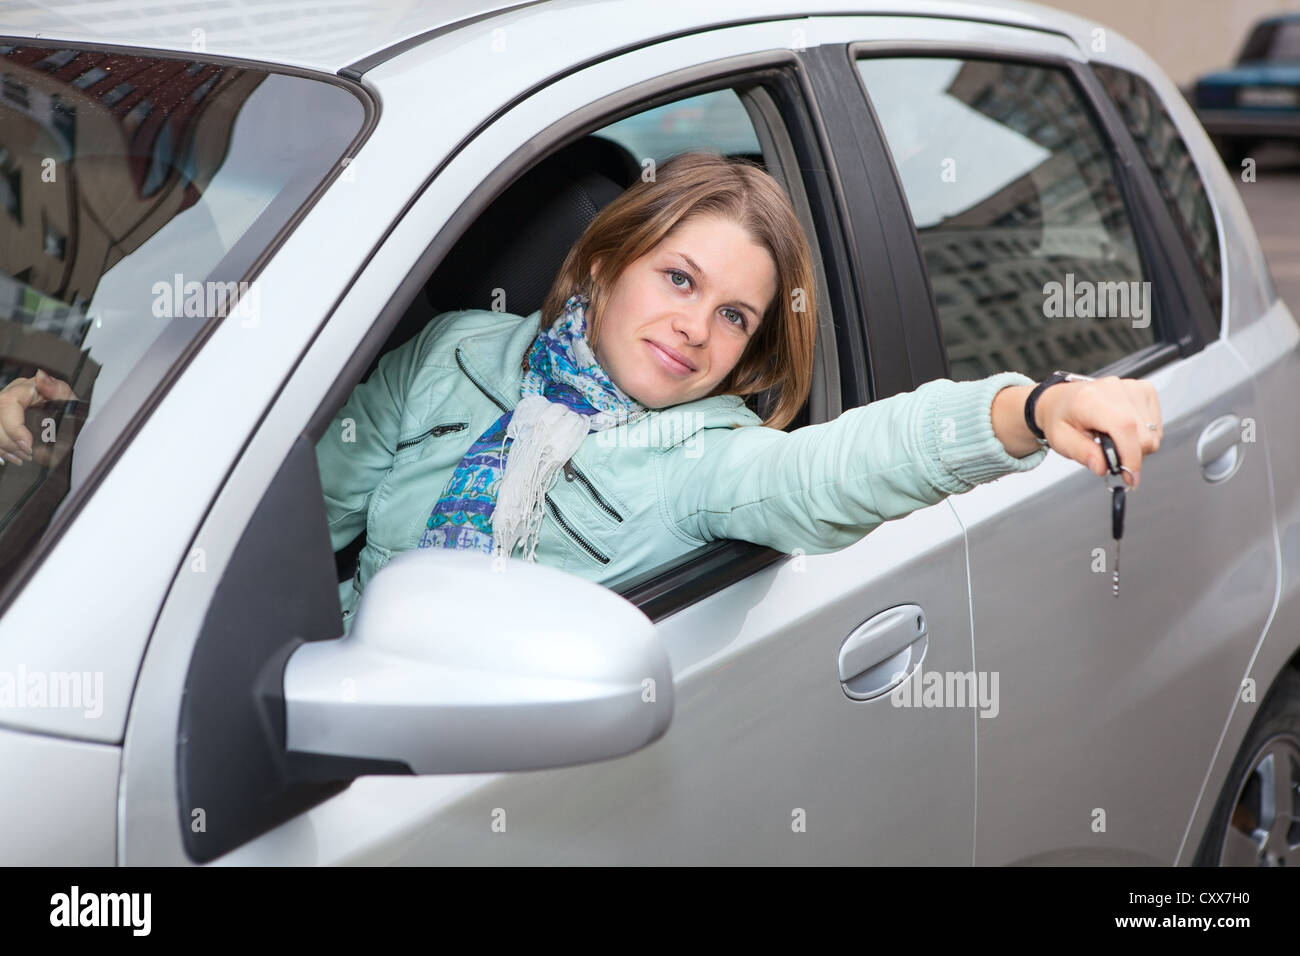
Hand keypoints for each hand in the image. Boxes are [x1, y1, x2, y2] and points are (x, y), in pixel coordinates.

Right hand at [0, 369, 79, 466]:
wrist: (69, 415)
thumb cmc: (65, 404)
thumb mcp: (66, 395)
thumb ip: (55, 387)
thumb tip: (41, 376)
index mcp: (22, 389)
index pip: (8, 403)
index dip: (14, 427)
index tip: (27, 444)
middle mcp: (8, 397)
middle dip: (8, 441)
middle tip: (28, 454)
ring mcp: (3, 410)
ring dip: (3, 447)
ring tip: (22, 457)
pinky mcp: (2, 422)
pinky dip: (0, 450)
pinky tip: (10, 458)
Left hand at [1036, 376, 1161, 489]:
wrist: (1062, 400)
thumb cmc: (1061, 418)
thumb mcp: (1060, 440)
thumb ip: (1082, 454)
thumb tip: (1103, 467)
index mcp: (1090, 399)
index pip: (1125, 427)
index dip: (1131, 456)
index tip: (1130, 477)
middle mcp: (1115, 389)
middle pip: (1143, 436)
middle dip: (1130, 456)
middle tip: (1110, 456)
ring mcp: (1133, 387)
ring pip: (1153, 434)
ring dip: (1137, 446)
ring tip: (1113, 440)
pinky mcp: (1145, 389)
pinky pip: (1156, 425)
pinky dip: (1143, 435)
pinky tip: (1123, 431)